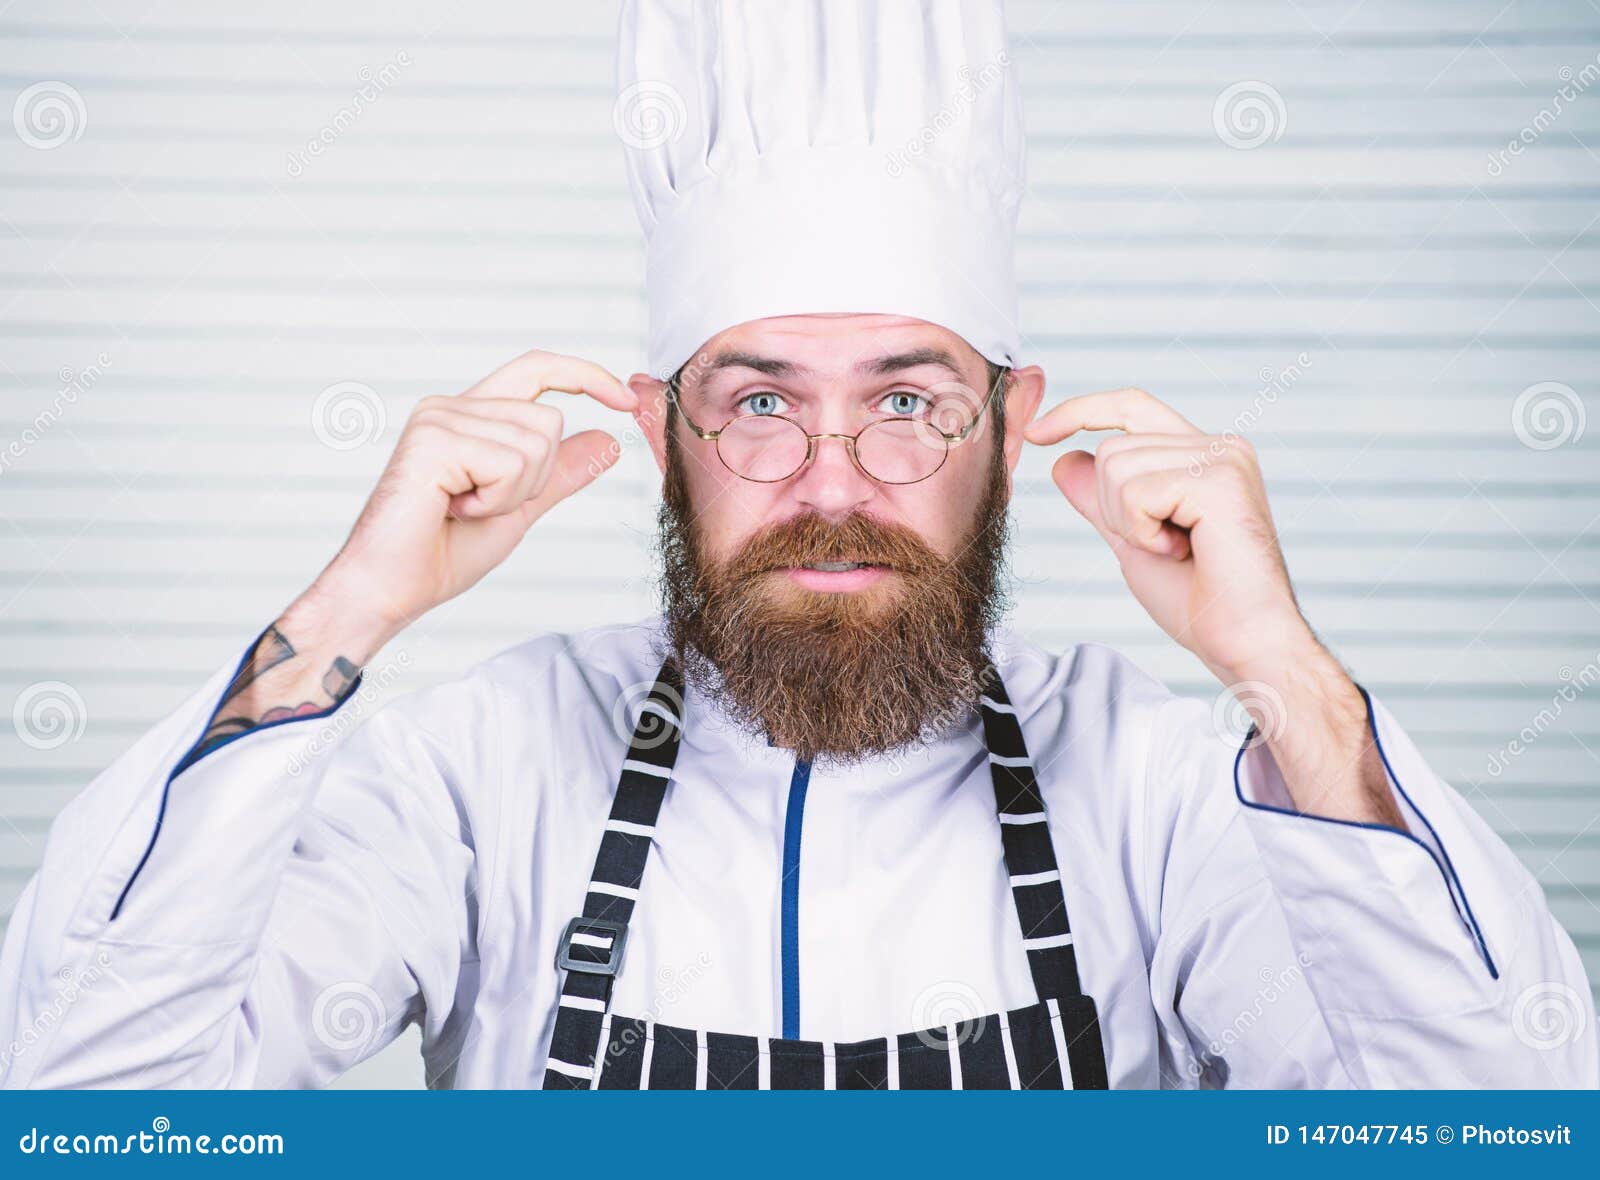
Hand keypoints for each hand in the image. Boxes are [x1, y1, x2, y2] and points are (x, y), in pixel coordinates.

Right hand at [308, 349, 636, 653]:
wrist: (391, 588)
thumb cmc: (441, 552)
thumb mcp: (520, 507)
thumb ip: (560, 473)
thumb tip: (608, 441)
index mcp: (470, 415)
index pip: (537, 370)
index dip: (585, 375)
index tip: (628, 400)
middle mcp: (452, 407)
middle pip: (548, 419)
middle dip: (535, 477)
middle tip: (482, 505)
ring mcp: (439, 418)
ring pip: (535, 442)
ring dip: (512, 493)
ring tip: (463, 509)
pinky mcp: (432, 440)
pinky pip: (510, 463)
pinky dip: (495, 500)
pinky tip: (453, 510)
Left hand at [1022, 386, 1313, 685]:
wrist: (1242, 642)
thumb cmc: (1198, 601)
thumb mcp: (1132, 541)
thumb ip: (1102, 501)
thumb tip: (1063, 461)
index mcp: (1201, 455)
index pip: (1132, 407)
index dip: (1080, 411)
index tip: (1036, 434)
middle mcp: (1218, 446)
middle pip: (1111, 447)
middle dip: (1112, 506)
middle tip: (1161, 545)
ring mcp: (1222, 457)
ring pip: (1116, 464)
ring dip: (1128, 521)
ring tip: (1176, 549)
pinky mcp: (1220, 478)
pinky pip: (1135, 491)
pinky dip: (1142, 531)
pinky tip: (1182, 551)